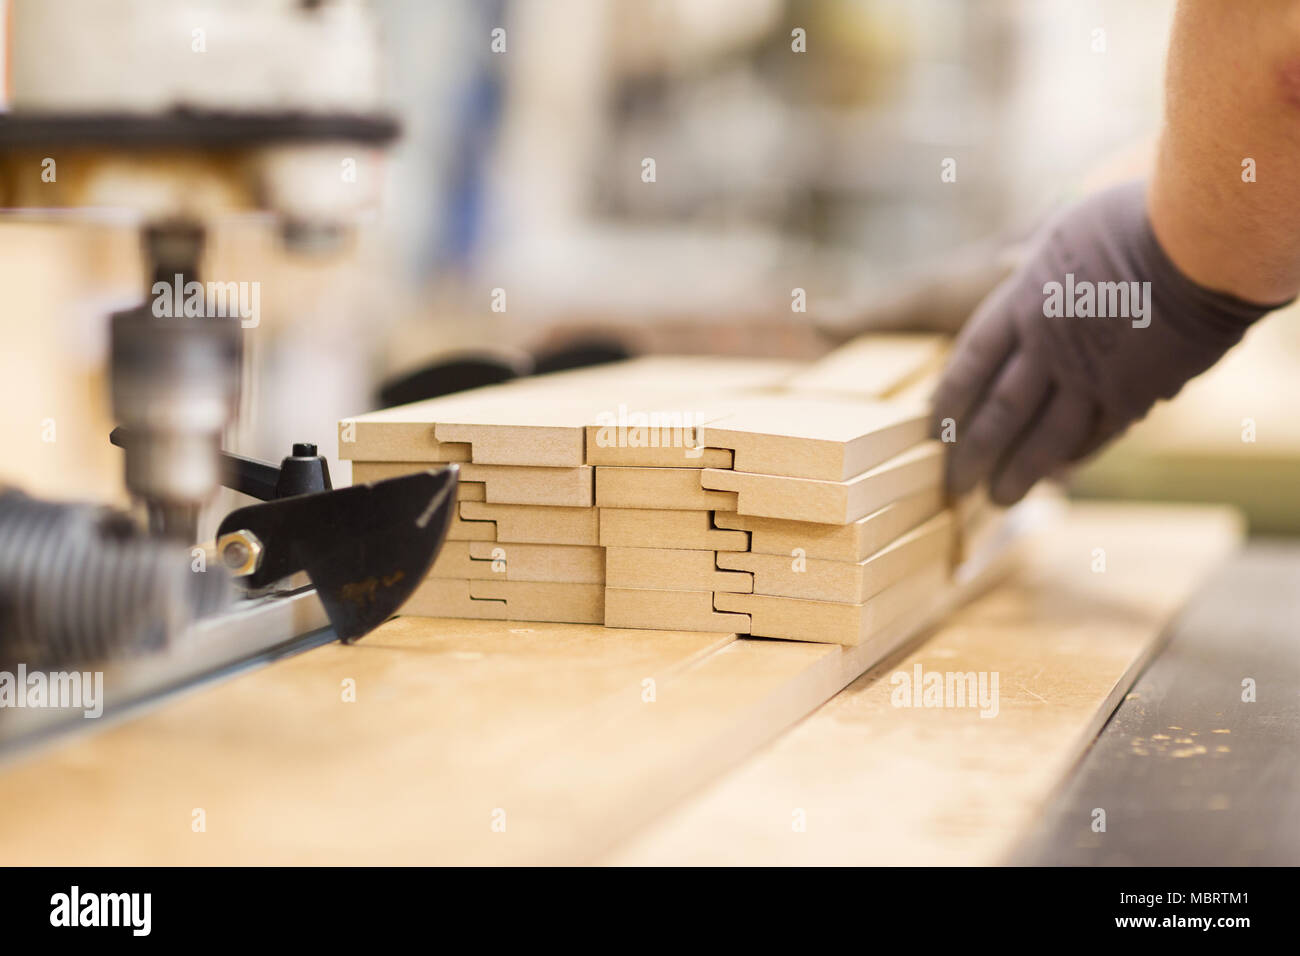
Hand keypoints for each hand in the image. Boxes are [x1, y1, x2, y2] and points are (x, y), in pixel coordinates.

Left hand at [932, 181, 1281, 505]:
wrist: (1201, 245)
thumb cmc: (1137, 220)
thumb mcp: (1064, 231)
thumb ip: (1035, 260)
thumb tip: (1010, 262)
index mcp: (1022, 301)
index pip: (969, 363)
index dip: (948, 401)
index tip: (932, 429)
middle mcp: (1047, 346)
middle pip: (997, 413)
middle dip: (972, 454)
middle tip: (953, 484)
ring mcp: (1090, 375)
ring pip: (1041, 439)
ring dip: (1017, 474)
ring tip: (998, 500)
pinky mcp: (1134, 395)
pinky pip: (1094, 437)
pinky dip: (1073, 458)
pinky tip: (1057, 474)